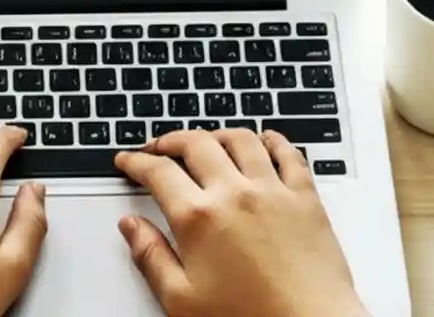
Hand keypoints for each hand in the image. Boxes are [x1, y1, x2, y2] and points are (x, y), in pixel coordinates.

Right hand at [114, 129, 365, 316]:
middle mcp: (235, 194)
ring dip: (217, 134)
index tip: (128, 161)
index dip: (136, 162)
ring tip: (206, 140)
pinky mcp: (306, 199)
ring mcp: (273, 191)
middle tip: (159, 147)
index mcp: (199, 219)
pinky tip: (266, 140)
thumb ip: (151, 257)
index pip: (158, 172)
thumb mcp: (181, 300)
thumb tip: (131, 227)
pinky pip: (289, 154)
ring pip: (241, 139)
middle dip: (170, 140)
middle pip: (196, 144)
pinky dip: (274, 140)